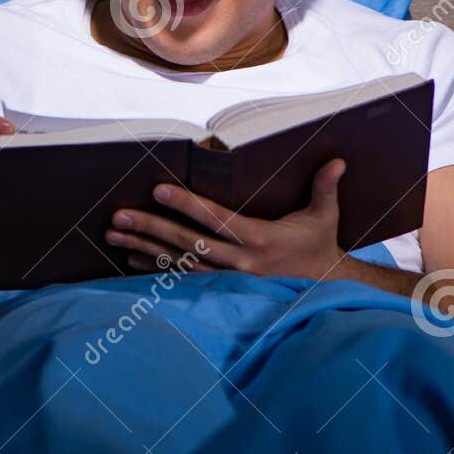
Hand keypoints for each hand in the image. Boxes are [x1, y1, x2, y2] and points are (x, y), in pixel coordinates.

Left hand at [104, 157, 349, 280]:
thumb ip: (325, 187)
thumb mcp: (326, 217)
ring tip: (115, 235)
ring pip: (179, 264)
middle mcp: (240, 262)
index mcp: (260, 238)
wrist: (325, 292)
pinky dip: (155, 269)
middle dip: (151, 228)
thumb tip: (337, 160)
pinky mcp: (222, 292)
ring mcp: (228, 280)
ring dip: (145, 249)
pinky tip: (132, 258)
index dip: (186, 203)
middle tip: (119, 216)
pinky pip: (183, 280)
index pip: (216, 218)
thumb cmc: (320, 247)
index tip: (159, 189)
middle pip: (188, 244)